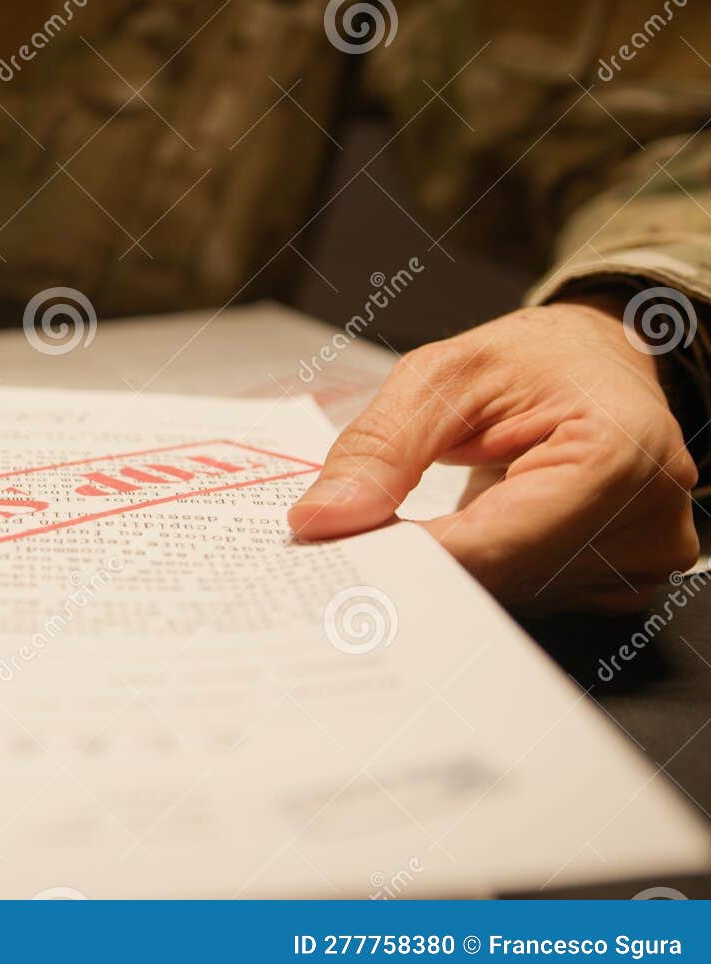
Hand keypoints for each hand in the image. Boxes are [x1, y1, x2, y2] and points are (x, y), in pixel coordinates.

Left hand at [288, 298, 699, 613]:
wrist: (599, 363)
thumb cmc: (537, 360)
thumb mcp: (442, 376)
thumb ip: (379, 450)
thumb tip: (321, 519)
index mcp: (621, 455)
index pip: (494, 543)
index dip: (405, 557)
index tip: (334, 553)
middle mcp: (648, 521)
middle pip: (499, 579)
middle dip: (417, 563)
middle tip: (349, 540)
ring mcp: (642, 562)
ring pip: (507, 598)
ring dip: (451, 568)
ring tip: (423, 519)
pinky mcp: (621, 584)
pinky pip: (527, 598)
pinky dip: (480, 571)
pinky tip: (464, 535)